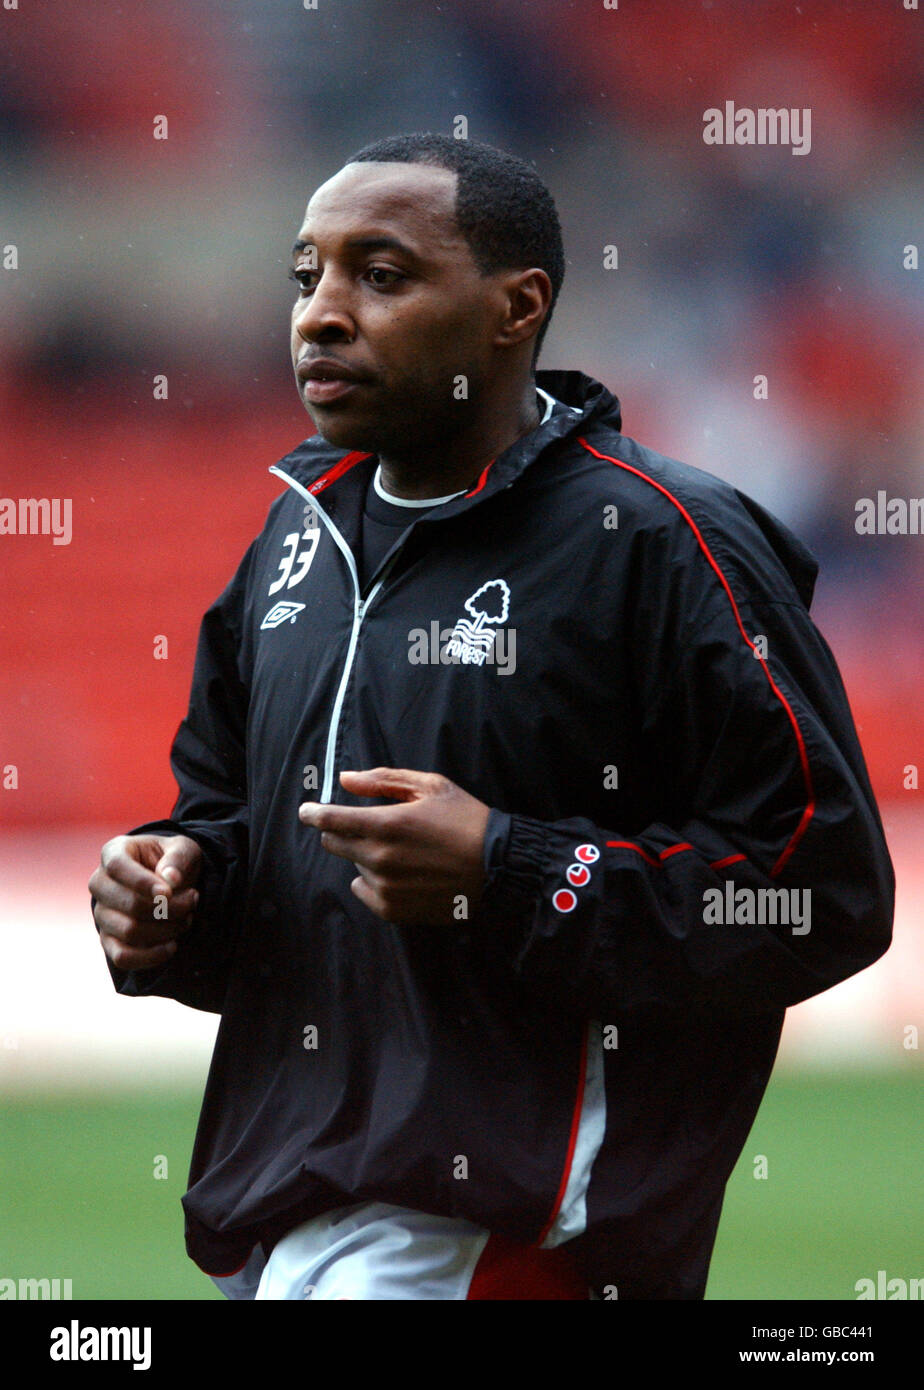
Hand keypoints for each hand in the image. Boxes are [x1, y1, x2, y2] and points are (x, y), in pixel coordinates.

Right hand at [88, 833, 201, 970]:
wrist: (171, 884)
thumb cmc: (174, 862)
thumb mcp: (184, 849)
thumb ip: (178, 858)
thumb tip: (170, 880)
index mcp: (114, 852)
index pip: (116, 866)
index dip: (142, 882)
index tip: (169, 893)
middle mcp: (100, 883)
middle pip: (129, 904)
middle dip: (169, 908)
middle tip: (192, 900)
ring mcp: (101, 913)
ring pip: (129, 931)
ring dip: (166, 929)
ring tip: (187, 918)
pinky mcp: (108, 940)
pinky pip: (122, 957)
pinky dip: (151, 956)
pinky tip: (172, 945)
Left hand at [298, 768, 490, 924]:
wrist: (498, 866)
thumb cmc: (465, 820)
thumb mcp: (431, 787)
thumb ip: (384, 781)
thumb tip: (345, 779)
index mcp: (386, 823)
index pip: (330, 820)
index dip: (313, 814)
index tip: (306, 812)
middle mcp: (379, 857)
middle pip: (333, 844)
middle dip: (341, 832)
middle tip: (369, 826)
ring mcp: (385, 887)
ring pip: (354, 866)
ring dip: (366, 856)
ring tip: (403, 851)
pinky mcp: (393, 909)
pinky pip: (364, 892)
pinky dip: (373, 882)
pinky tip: (399, 873)